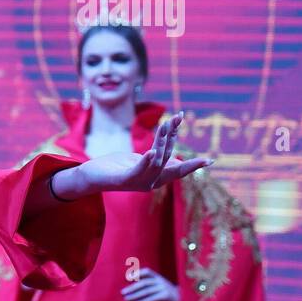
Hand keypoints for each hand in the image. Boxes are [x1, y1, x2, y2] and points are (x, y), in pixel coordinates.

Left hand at [77, 112, 211, 192]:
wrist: (90, 177)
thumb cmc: (115, 168)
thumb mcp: (139, 161)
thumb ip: (156, 158)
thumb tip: (171, 154)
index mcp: (156, 177)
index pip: (178, 169)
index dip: (193, 165)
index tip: (211, 161)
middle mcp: (150, 182)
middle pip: (168, 158)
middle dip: (174, 137)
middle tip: (178, 117)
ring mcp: (138, 183)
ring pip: (157, 161)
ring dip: (162, 141)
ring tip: (167, 124)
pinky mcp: (124, 180)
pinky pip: (138, 171)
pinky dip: (147, 161)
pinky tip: (152, 152)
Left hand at [120, 267, 180, 300]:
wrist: (184, 300)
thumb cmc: (167, 293)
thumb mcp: (159, 286)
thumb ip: (149, 284)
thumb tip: (132, 287)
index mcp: (158, 277)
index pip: (147, 271)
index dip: (137, 273)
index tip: (127, 278)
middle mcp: (161, 281)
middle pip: (144, 283)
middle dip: (132, 287)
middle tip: (122, 292)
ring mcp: (164, 288)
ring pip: (147, 291)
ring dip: (135, 295)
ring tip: (126, 299)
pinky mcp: (166, 296)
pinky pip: (152, 298)